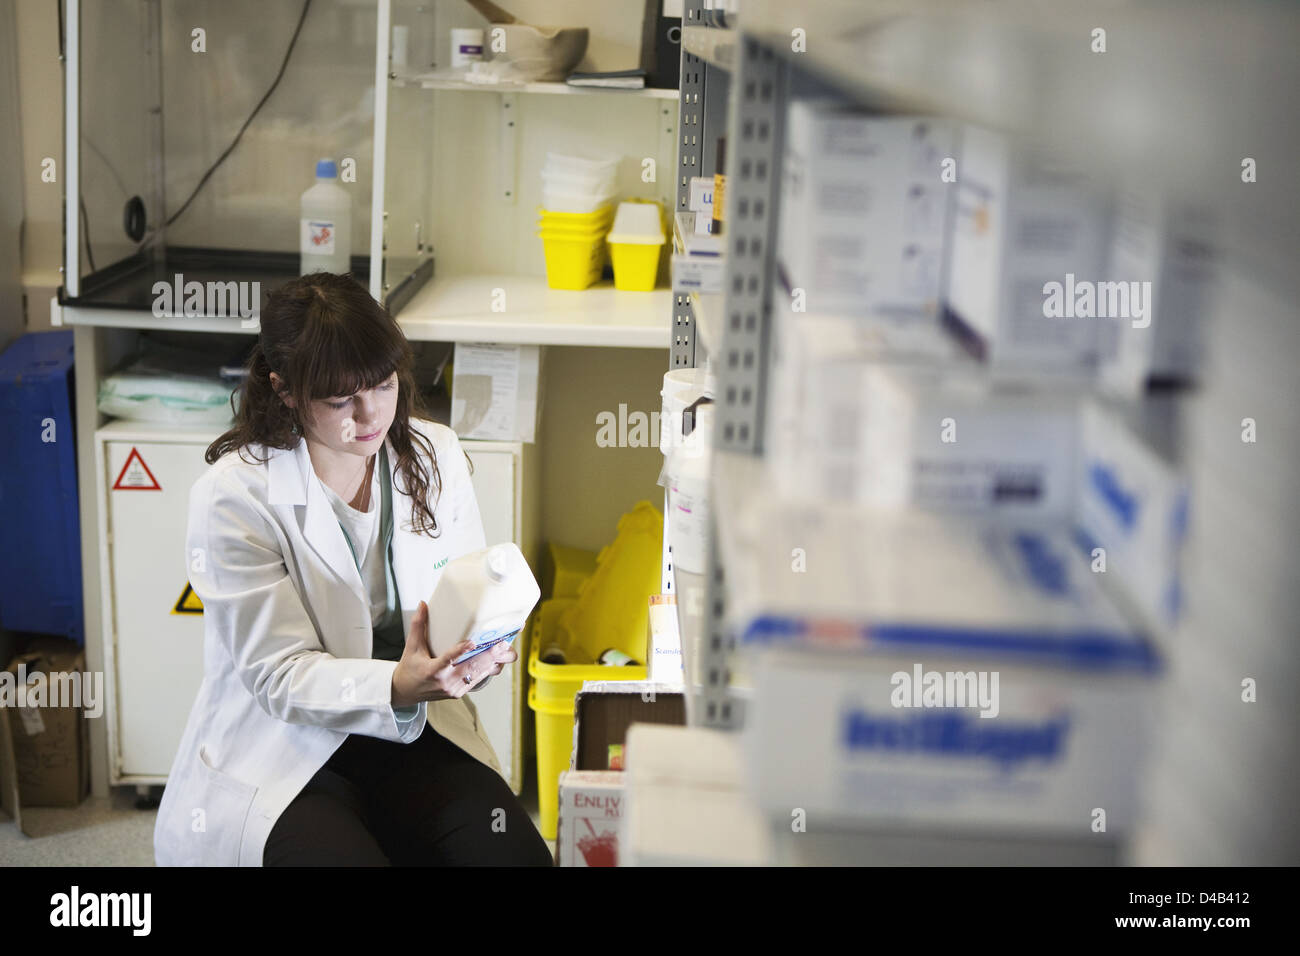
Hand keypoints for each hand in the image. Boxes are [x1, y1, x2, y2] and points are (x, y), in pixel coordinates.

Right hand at [391, 602, 517, 705]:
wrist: (406, 693)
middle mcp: (445, 682)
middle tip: (503, 643)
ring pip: (479, 675)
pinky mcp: (460, 692)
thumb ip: (418, 625)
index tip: (472, 642)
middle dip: (489, 656)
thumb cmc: (409, 669)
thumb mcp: (412, 647)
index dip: (461, 651)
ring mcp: (454, 689)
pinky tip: (501, 659)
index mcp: (432, 670)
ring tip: (508, 650)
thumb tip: (423, 603)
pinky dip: (489, 669)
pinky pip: (478, 680)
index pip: (448, 659)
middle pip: (471, 668)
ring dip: (494, 662)